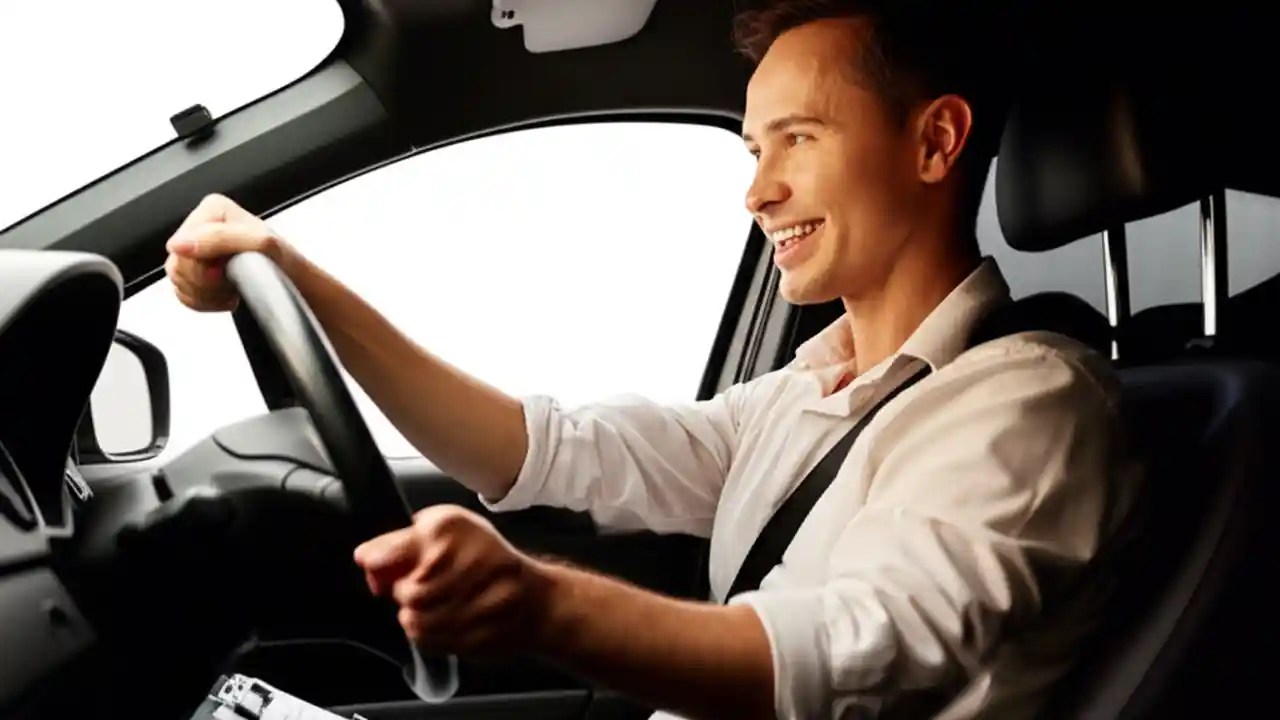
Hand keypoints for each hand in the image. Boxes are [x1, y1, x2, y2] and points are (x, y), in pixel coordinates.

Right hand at [164, 193, 299, 311]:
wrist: (295, 285)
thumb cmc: (283, 263)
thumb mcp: (261, 245)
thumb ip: (218, 238)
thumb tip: (179, 244)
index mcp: (213, 209)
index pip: (183, 244)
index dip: (202, 265)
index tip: (225, 272)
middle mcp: (201, 227)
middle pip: (177, 264)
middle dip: (205, 281)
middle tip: (231, 280)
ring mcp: (196, 251)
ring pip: (178, 281)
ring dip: (207, 293)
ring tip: (232, 287)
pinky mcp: (196, 273)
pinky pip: (182, 294)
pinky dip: (205, 302)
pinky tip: (226, 295)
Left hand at [353, 505, 553, 657]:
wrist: (534, 600)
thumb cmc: (488, 560)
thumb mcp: (446, 529)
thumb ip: (399, 542)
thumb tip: (363, 560)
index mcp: (445, 528)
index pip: (382, 556)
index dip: (381, 568)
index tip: (388, 570)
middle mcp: (457, 560)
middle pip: (401, 593)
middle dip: (408, 593)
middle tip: (431, 585)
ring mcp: (466, 600)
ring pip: (411, 619)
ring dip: (420, 615)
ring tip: (446, 603)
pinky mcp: (469, 633)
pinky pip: (426, 640)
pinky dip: (433, 633)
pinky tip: (454, 619)